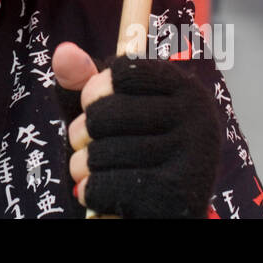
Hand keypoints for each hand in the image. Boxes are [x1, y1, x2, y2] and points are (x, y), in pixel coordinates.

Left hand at [54, 42, 222, 217]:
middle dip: (79, 133)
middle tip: (85, 145)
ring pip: (100, 153)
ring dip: (81, 166)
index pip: (120, 73)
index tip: (97, 107)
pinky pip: (106, 186)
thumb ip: (85, 80)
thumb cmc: (132, 150)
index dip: (93, 93)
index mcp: (186, 89)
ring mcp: (194, 160)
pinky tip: (97, 193)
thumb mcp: (108, 108)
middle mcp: (199, 120)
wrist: (164, 210)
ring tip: (90, 171)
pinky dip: (90, 192)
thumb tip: (63, 53)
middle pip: (103, 115)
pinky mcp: (178, 199)